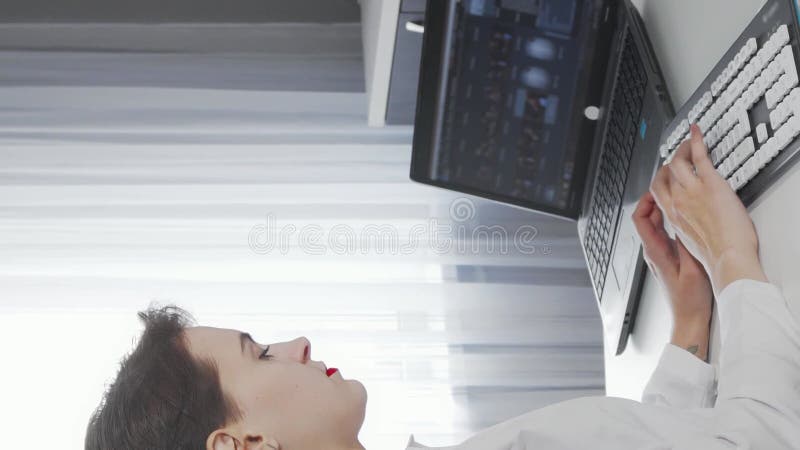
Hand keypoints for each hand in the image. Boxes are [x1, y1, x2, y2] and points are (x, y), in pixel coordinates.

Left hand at [633, 191, 711, 359]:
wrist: (689, 319)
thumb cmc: (689, 300)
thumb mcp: (692, 268)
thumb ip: (686, 244)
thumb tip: (682, 220)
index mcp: (654, 251)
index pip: (640, 219)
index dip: (645, 201)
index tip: (658, 190)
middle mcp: (653, 251)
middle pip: (647, 219)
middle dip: (655, 200)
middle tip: (669, 188)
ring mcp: (659, 255)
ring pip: (656, 225)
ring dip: (663, 210)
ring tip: (676, 197)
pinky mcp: (667, 258)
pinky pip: (664, 234)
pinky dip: (670, 221)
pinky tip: (683, 218)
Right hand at [650, 124, 766, 294]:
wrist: (727, 260)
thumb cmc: (715, 259)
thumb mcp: (691, 247)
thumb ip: (687, 232)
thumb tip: (691, 227)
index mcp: (672, 219)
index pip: (658, 193)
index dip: (660, 182)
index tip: (665, 177)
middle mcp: (676, 203)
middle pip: (662, 176)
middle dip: (667, 165)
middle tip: (676, 158)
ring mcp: (691, 192)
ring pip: (677, 164)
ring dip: (681, 151)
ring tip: (687, 145)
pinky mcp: (709, 184)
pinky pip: (698, 157)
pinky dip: (696, 141)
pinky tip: (696, 133)